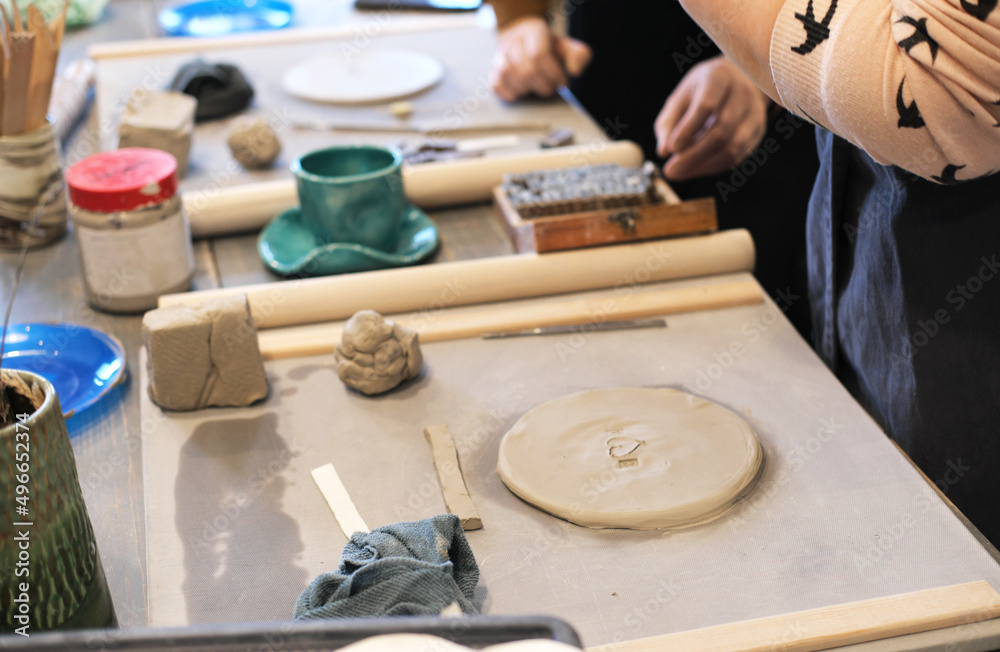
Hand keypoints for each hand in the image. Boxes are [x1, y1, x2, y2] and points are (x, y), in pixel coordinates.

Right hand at [490, 16, 591, 101]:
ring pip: (509, 77)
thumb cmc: (548, 47)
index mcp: (534, 32)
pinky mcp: (493, 71)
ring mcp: (500, 56)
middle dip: (543, 85)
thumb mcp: (567, 46)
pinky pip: (496, 85)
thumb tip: (574, 71)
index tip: (563, 83)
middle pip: (526, 70)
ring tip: (537, 88)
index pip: (539, 55)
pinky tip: (522, 93)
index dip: (553, 74)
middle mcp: (513, 42)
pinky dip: (510, 93)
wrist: (522, 37)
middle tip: (552, 88)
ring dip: (527, 89)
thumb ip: (579, 55)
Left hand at [655, 56, 769, 181]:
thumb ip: (668, 123)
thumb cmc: (700, 91)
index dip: (688, 129)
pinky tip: (696, 169)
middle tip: (670, 170)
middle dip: (693, 155)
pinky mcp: (758, 129)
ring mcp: (755, 112)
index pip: (707, 105)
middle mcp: (743, 92)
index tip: (671, 149)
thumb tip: (663, 152)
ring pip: (732, 146)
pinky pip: (738, 155)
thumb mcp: (680, 98)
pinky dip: (714, 167)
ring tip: (679, 173)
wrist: (736, 80)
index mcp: (720, 76)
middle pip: (721, 130)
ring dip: (703, 165)